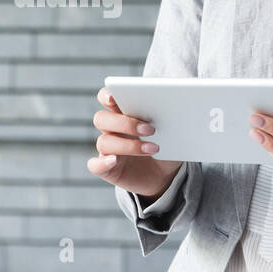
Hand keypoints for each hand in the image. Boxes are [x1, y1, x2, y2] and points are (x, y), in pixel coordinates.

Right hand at [88, 86, 183, 200]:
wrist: (165, 176)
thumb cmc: (167, 147)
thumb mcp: (173, 131)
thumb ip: (170, 118)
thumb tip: (176, 107)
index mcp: (124, 113)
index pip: (107, 97)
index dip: (106, 95)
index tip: (114, 97)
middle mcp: (112, 129)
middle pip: (102, 119)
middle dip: (125, 123)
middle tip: (151, 129)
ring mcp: (107, 150)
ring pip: (104, 142)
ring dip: (128, 145)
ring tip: (154, 149)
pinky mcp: (107, 168)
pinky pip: (95, 165)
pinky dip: (102, 162)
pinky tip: (115, 161)